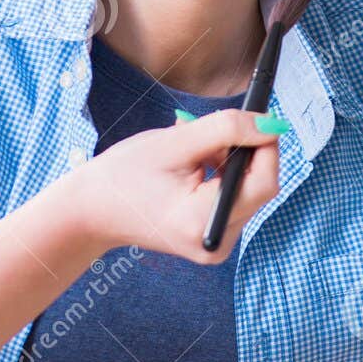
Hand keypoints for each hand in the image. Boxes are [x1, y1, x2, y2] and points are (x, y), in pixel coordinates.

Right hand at [63, 107, 286, 262]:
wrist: (92, 211)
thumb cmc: (124, 175)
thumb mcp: (175, 142)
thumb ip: (226, 129)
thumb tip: (270, 124)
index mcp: (203, 222)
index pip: (263, 183)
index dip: (267, 146)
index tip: (260, 116)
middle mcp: (216, 242)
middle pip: (258, 187)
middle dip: (244, 152)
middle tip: (212, 130)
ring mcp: (215, 244)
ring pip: (247, 190)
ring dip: (231, 161)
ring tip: (193, 150)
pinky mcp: (212, 238)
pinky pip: (233, 198)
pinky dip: (222, 175)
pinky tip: (195, 166)